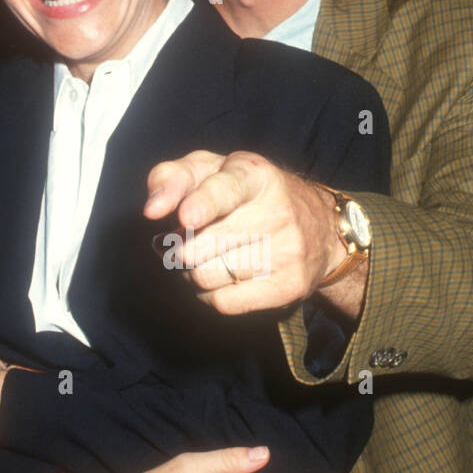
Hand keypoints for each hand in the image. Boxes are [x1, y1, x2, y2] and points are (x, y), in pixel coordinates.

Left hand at [145, 150, 366, 317]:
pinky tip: (221, 281)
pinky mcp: (289, 286)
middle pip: (197, 247)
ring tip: (209, 259)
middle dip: (180, 249)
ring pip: (205, 278)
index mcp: (254, 175)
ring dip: (192, 274)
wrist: (320, 228)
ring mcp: (287, 251)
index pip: (226, 189)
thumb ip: (173, 177)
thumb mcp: (212, 169)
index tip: (187, 217)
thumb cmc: (247, 194)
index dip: (203, 204)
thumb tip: (152, 209)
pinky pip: (224, 303)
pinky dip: (210, 296)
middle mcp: (276, 211)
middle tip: (190, 242)